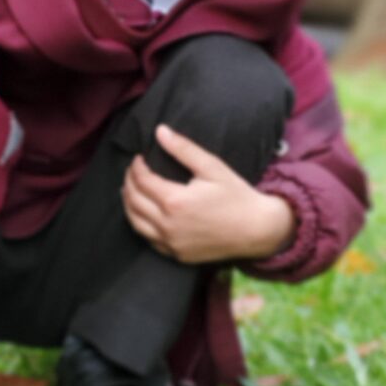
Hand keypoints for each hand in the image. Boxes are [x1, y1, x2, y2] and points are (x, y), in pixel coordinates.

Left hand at [122, 125, 294, 264]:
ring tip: (129, 190)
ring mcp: (171, 243)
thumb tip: (160, 131)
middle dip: (128, 182)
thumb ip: (183, 148)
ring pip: (135, 223)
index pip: (142, 180)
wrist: (257, 230)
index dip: (136, 167)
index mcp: (174, 201)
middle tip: (132, 171)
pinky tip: (142, 214)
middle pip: (133, 201)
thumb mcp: (212, 167)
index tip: (139, 158)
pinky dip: (140, 224)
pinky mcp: (177, 254)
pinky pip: (148, 239)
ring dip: (128, 204)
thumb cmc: (237, 196)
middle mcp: (168, 225)